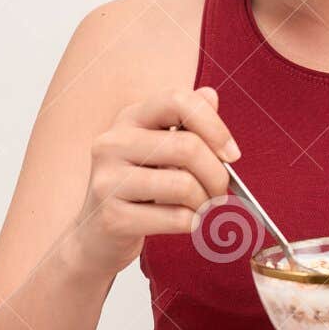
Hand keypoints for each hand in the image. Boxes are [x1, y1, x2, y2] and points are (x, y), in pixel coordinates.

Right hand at [66, 85, 241, 278]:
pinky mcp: (112, 217)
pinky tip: (184, 222)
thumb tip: (211, 95)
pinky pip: (175, 218)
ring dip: (205, 202)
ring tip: (200, 208)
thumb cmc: (138, 188)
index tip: (232, 154)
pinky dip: (191, 223)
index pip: (179, 100)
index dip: (215, 126)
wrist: (96, 234)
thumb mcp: (159, 148)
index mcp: (130, 118)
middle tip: (220, 192)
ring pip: (184, 185)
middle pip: (188, 147)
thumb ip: (186, 122)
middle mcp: (113, 143)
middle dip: (217, 175)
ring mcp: (108, 180)